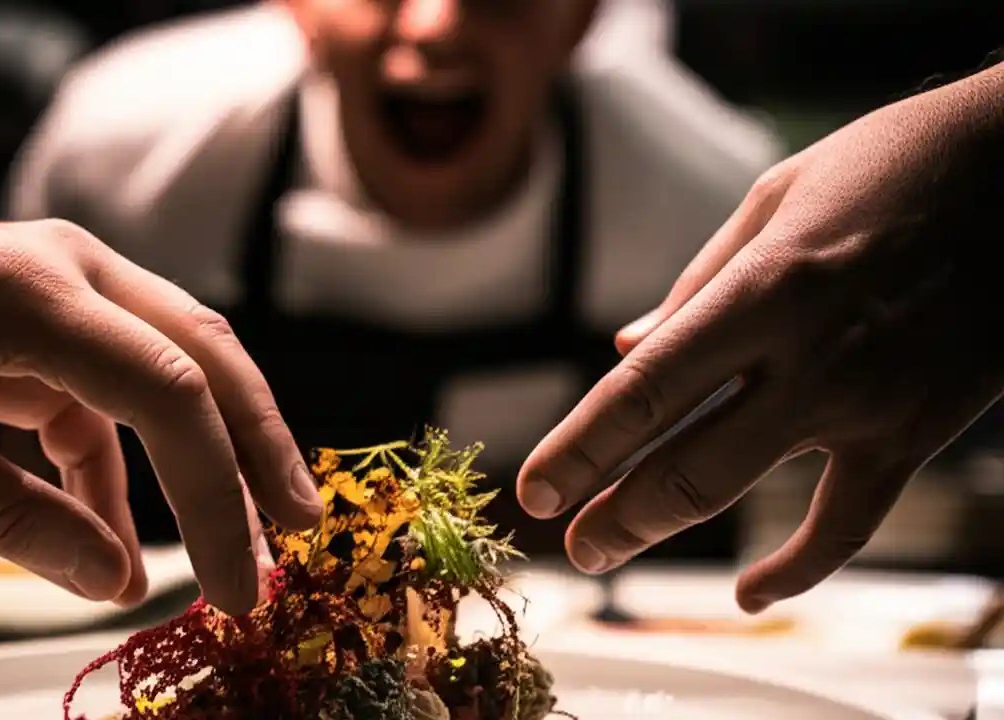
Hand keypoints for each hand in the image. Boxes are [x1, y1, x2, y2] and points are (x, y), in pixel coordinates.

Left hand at [0, 163, 320, 614]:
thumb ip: (8, 517)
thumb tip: (114, 581)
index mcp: (38, 294)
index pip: (170, 395)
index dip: (217, 497)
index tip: (233, 586)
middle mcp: (76, 274)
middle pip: (206, 360)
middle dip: (260, 451)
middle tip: (301, 533)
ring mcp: (68, 289)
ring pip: (175, 369)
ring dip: (210, 453)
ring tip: (245, 534)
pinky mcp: (49, 319)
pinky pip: (110, 396)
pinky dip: (123, 465)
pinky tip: (120, 534)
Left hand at [519, 62, 1003, 611]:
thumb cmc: (892, 167)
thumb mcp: (777, 199)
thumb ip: (696, 284)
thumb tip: (627, 350)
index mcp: (761, 289)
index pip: (645, 390)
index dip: (581, 448)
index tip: (535, 488)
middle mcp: (806, 357)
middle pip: (682, 462)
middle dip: (611, 512)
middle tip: (566, 541)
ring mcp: (865, 403)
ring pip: (741, 492)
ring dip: (660, 530)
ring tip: (605, 555)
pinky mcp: (917, 431)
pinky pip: (850, 523)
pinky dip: (800, 569)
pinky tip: (753, 593)